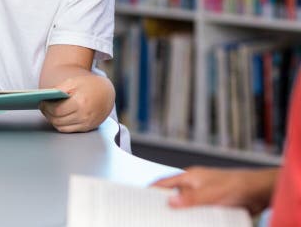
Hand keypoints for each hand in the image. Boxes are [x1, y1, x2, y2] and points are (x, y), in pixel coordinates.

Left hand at [39, 74, 113, 132]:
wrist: (106, 93)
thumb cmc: (89, 85)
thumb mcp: (73, 82)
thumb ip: (58, 89)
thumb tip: (44, 97)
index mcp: (80, 103)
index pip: (57, 111)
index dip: (46, 107)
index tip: (41, 103)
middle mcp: (84, 116)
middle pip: (58, 120)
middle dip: (47, 114)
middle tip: (43, 107)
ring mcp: (86, 124)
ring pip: (62, 127)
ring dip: (52, 120)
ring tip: (49, 112)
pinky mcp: (87, 128)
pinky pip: (69, 130)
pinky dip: (61, 124)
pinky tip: (57, 117)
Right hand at [151, 166, 275, 214]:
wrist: (258, 191)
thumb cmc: (235, 184)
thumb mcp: (209, 193)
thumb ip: (190, 199)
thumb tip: (170, 203)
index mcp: (189, 177)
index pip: (164, 183)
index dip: (152, 190)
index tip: (140, 198)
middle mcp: (195, 185)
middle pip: (175, 197)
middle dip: (167, 206)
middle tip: (158, 216)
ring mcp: (204, 196)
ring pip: (188, 207)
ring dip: (184, 215)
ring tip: (176, 223)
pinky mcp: (214, 205)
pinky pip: (200, 214)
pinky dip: (197, 219)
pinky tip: (195, 225)